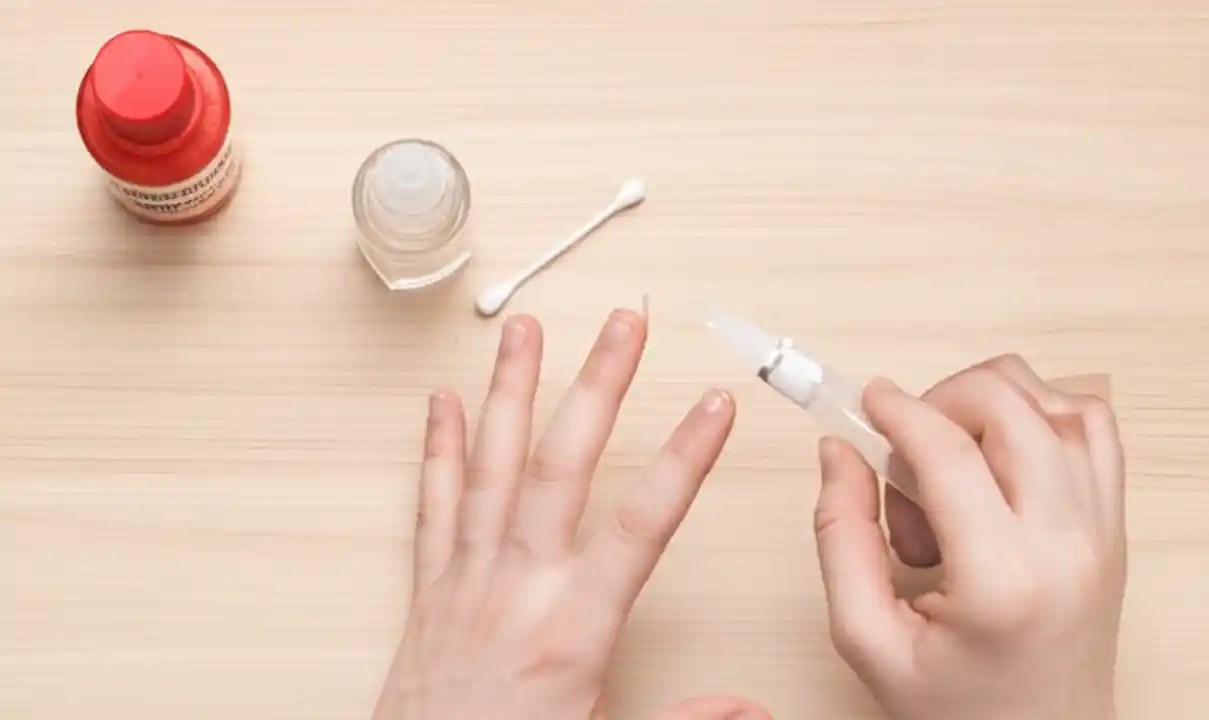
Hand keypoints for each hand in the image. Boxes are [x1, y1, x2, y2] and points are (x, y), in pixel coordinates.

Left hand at [372, 310, 768, 719]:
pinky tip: (443, 402)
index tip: (714, 405)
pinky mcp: (428, 590)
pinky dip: (438, 450)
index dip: (685, 458)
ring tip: (524, 329)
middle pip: (564, 467)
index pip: (645, 525)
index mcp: (574, 630)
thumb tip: (756, 709)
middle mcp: (519, 590)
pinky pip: (433, 505)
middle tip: (622, 324)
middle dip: (598, 387)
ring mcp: (467, 581)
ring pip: (492, 466)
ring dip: (511, 391)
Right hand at [814, 355, 1125, 719]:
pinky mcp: (1115, 528)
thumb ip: (841, 537)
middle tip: (905, 455)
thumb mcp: (868, 639)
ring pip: (1058, 404)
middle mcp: (1067, 545)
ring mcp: (1102, 532)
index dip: (897, 409)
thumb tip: (838, 451)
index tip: (863, 399)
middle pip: (1009, 406)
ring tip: (953, 464)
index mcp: (1002, 580)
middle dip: (940, 402)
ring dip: (992, 407)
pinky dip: (1043, 417)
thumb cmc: (960, 711)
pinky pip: (1094, 430)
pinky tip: (1000, 457)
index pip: (948, 451)